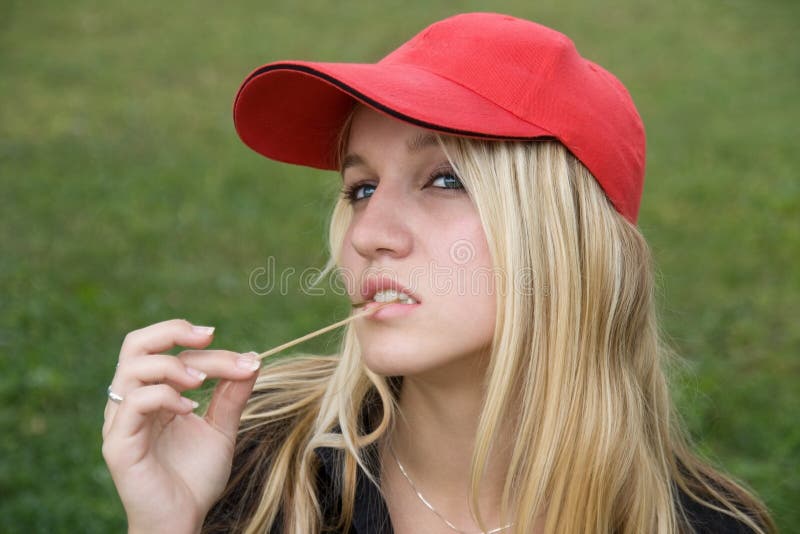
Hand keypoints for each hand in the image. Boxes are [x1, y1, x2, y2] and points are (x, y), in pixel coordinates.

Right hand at [102, 319, 260, 533]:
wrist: (183, 520)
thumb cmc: (196, 477)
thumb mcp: (221, 428)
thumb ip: (231, 395)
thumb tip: (253, 358)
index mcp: (151, 393)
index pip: (169, 350)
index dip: (204, 346)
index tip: (243, 356)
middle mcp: (130, 401)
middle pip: (135, 344)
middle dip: (171, 331)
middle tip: (207, 336)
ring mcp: (120, 422)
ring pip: (131, 368)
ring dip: (172, 366)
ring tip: (202, 382)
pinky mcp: (118, 444)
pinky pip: (133, 403)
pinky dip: (164, 396)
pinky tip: (190, 408)